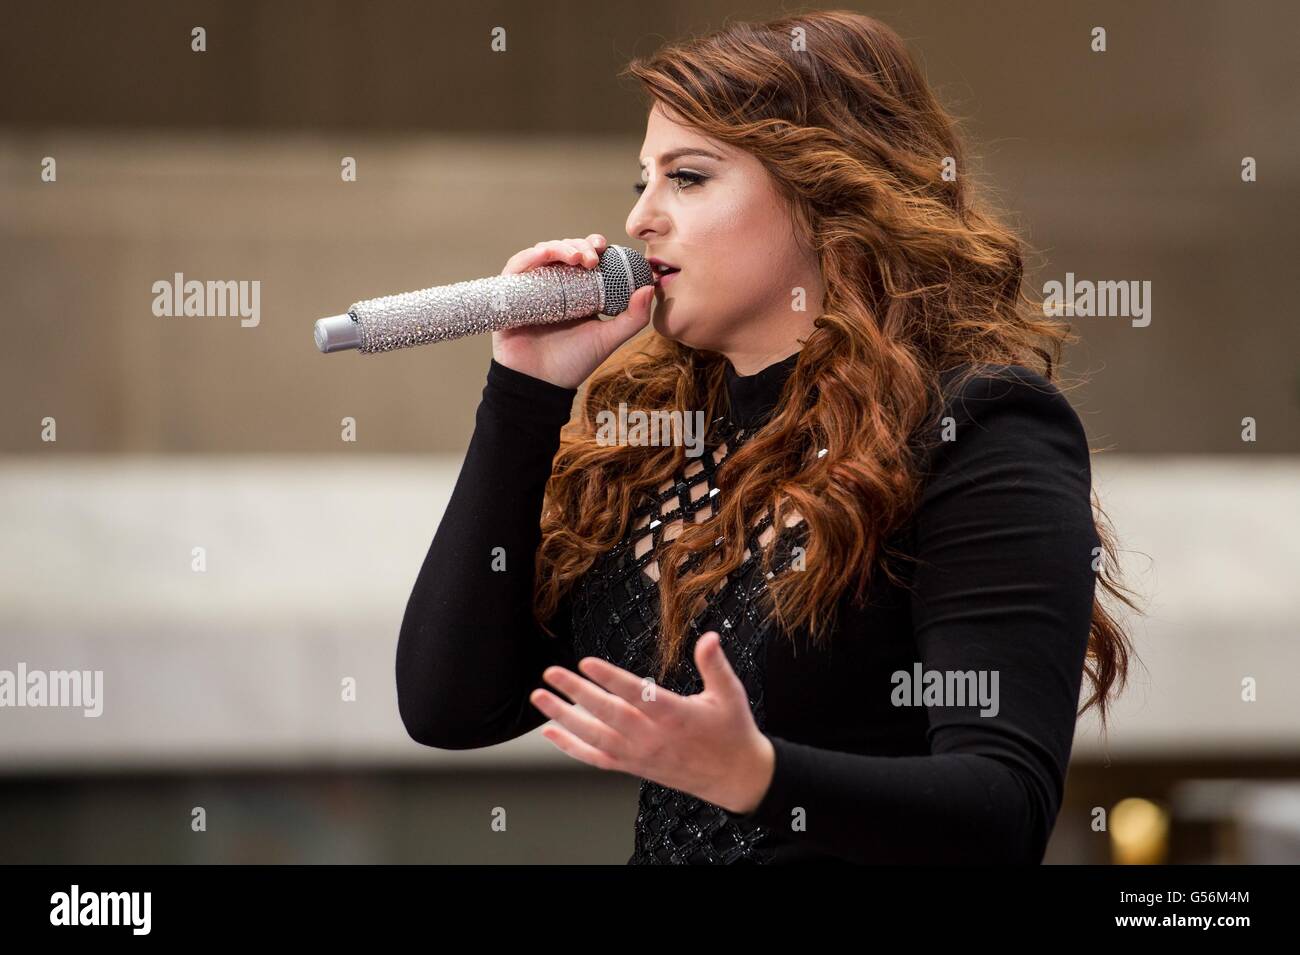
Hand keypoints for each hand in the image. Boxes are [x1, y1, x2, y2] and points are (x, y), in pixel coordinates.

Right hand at [493, 233, 654, 389]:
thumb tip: (650, 287)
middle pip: (563, 251)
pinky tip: (544, 255)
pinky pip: (517, 266)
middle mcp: (553, 286)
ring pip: (541, 253)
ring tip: (575, 257)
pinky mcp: (510, 293)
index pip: (583, 258)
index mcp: (576, 292)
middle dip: (578, 245)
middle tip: (592, 256)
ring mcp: (531, 288)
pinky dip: (530, 256)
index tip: (604, 246)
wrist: (540, 385)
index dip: (592, 246)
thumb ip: (633, 317)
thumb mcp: (608, 338)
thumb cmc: (573, 363)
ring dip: (558, 247)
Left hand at [529, 631, 776, 814]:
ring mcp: (640, 754)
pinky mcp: (633, 766)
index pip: (637, 695)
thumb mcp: (729, 693)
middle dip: (576, 693)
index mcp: (675, 715)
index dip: (610, 679)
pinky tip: (551, 732)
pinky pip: (596, 758)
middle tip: (552, 673)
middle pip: (607, 714)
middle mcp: (652, 737)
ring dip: (564, 718)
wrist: (735, 777)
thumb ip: (715, 664)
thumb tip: (710, 638)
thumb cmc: (731, 731)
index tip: (587, 663)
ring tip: (541, 699)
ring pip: (595, 737)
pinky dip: (571, 747)